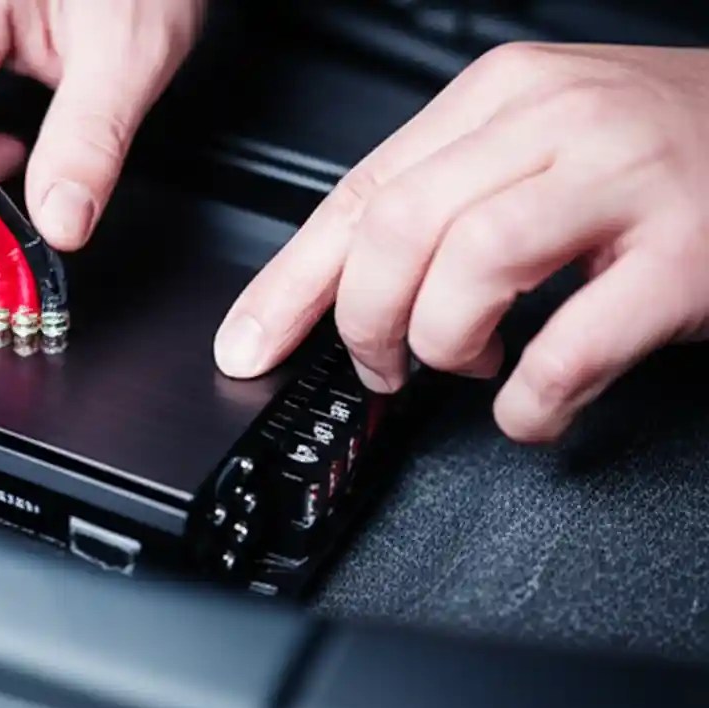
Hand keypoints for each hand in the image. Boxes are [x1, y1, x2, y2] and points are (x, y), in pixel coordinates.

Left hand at [215, 43, 708, 442]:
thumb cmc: (665, 150)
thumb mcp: (540, 143)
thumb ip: (450, 195)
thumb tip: (350, 282)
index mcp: (500, 96)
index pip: (360, 192)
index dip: (291, 283)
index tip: (249, 342)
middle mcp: (554, 122)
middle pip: (396, 229)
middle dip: (363, 321)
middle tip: (382, 363)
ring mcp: (623, 183)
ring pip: (467, 268)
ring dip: (440, 344)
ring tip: (467, 365)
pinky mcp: (686, 256)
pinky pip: (568, 346)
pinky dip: (528, 398)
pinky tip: (530, 405)